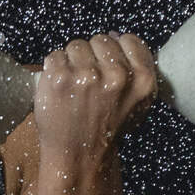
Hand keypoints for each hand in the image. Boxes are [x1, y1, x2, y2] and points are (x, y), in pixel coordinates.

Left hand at [33, 32, 156, 168]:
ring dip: (71, 62)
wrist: (79, 157)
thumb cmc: (105, 129)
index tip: (107, 65)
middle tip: (88, 82)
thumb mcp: (138, 103)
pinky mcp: (59, 78)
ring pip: (76, 46)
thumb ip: (135, 70)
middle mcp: (117, 76)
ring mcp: (87, 76)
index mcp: (142, 80)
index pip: (128, 40)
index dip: (115, 50)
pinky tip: (59, 88)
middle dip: (92, 56)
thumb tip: (117, 37)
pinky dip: (53, 69)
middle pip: (100, 40)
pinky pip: (54, 55)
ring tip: (73, 87)